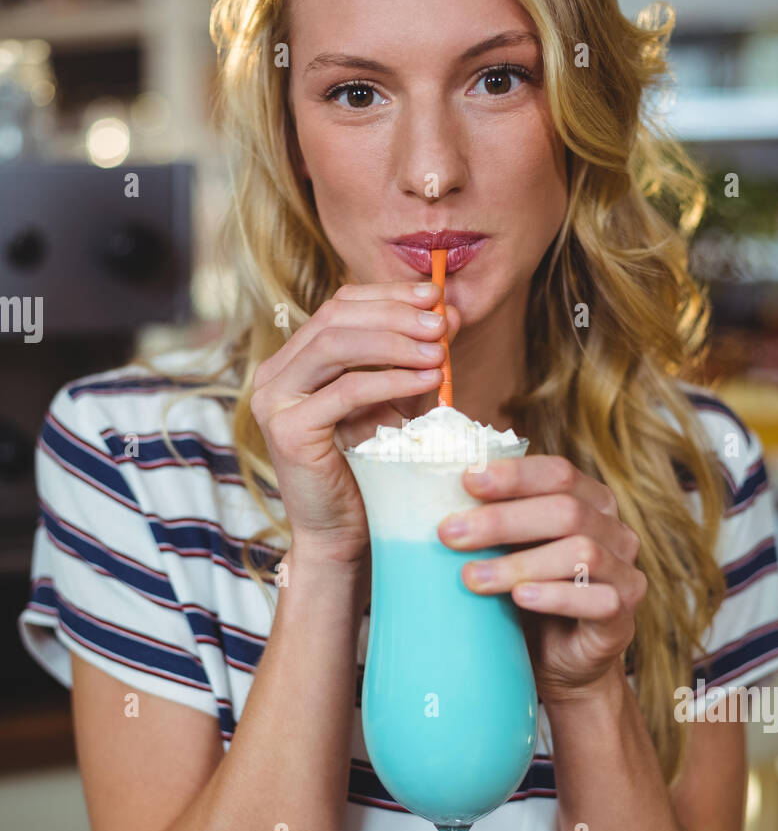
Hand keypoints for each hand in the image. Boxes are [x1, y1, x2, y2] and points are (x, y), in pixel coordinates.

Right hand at [250, 280, 460, 565]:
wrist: (344, 536)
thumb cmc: (370, 471)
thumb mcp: (394, 402)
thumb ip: (413, 358)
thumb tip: (450, 312)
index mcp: (295, 360)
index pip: (340, 305)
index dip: (389, 294)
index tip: (436, 295)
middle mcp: (275, 374)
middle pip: (336, 317)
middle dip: (395, 313)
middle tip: (442, 321)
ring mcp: (274, 400)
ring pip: (336, 344)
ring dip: (395, 341)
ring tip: (439, 349)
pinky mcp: (287, 430)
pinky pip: (345, 390)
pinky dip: (391, 380)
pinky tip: (428, 380)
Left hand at [437, 455, 646, 701]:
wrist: (558, 660)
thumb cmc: (526, 593)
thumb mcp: (507, 552)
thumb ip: (489, 523)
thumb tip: (426, 497)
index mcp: (590, 501)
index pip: (558, 473)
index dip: (514, 475)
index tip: (466, 481)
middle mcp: (614, 530)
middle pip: (565, 511)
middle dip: (502, 521)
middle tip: (449, 534)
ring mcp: (625, 571)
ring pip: (581, 553)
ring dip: (519, 564)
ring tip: (471, 578)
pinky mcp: (622, 614)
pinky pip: (596, 600)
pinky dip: (555, 596)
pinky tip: (520, 598)